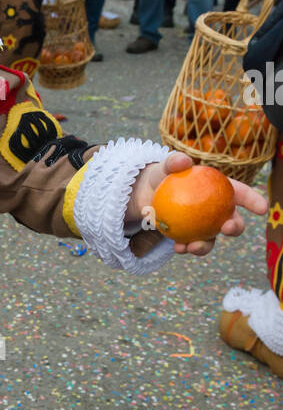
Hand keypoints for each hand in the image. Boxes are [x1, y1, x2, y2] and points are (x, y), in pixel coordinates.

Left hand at [126, 151, 266, 255]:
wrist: (146, 194)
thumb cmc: (163, 176)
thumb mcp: (166, 166)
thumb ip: (175, 161)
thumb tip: (184, 161)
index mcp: (220, 190)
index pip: (241, 194)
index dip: (254, 201)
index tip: (262, 209)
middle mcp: (216, 210)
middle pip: (233, 222)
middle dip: (236, 228)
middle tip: (227, 228)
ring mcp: (203, 226)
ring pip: (212, 239)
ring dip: (206, 246)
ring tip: (194, 246)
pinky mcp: (188, 236)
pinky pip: (191, 245)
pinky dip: (186, 248)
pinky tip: (178, 247)